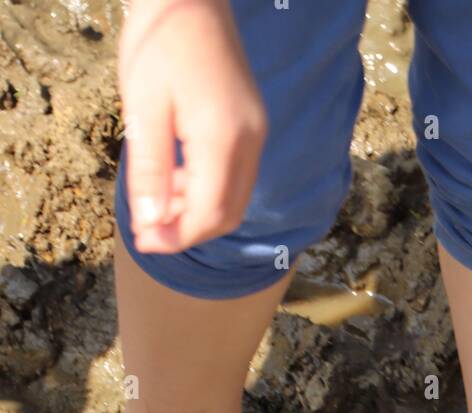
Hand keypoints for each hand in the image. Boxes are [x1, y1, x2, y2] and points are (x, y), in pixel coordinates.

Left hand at [119, 0, 267, 253]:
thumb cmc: (160, 40)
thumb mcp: (143, 107)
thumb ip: (150, 170)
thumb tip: (152, 224)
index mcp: (223, 137)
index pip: (208, 214)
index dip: (176, 236)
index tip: (144, 241)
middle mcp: (250, 140)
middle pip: (227, 214)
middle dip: (188, 231)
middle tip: (149, 231)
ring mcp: (256, 132)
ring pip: (234, 198)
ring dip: (197, 212)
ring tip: (157, 202)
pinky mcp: (252, 124)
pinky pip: (236, 176)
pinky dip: (208, 190)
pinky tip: (177, 178)